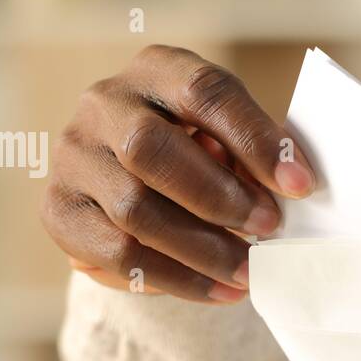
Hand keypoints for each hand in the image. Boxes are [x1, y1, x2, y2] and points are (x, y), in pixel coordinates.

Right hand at [41, 45, 315, 302]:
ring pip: (134, 209)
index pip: (205, 92)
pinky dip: (177, 279)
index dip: (255, 140)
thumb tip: (290, 188)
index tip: (300, 185)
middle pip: (150, 148)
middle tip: (268, 229)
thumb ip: (252, 155)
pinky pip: (118, 253)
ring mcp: (73, 156)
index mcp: (157, 70)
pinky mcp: (60, 211)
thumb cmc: (201, 154)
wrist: (135, 185)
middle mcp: (105, 103)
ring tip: (249, 272)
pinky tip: (218, 290)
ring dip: (202, 248)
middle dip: (219, 196)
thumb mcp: (229, 138)